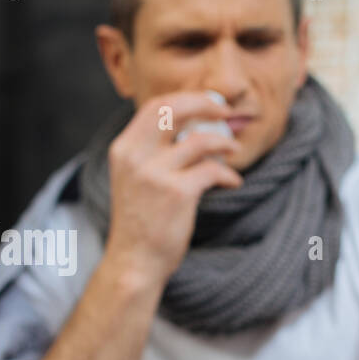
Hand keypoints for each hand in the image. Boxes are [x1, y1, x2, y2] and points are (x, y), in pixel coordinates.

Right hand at [101, 91, 243, 283]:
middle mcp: (135, 156)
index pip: (155, 106)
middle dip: (205, 104)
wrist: (134, 261)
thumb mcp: (136, 179)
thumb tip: (191, 130)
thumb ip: (153, 153)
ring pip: (200, 140)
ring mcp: (155, 174)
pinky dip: (228, 175)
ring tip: (235, 150)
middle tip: (226, 112)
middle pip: (174, 109)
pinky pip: (212, 170)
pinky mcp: (177, 193)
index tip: (208, 102)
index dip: (185, 98)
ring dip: (224, 142)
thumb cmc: (141, 223)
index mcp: (124, 148)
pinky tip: (233, 183)